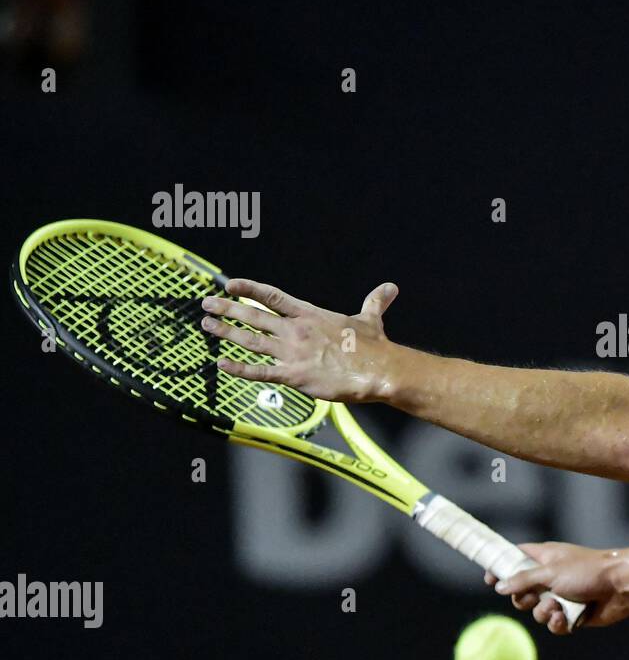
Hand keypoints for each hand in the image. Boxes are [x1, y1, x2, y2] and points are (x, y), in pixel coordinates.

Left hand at [200, 278, 400, 402]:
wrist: (379, 370)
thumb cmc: (375, 347)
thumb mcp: (371, 319)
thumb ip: (374, 302)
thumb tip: (391, 288)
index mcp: (310, 315)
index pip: (273, 296)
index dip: (249, 289)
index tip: (230, 284)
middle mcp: (296, 331)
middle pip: (254, 316)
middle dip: (227, 309)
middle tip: (207, 305)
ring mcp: (293, 353)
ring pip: (251, 341)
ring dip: (227, 333)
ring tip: (207, 326)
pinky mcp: (294, 376)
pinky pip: (260, 372)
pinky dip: (240, 369)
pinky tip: (222, 365)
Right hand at [489, 541, 628, 635]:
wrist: (621, 587)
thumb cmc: (588, 571)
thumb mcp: (550, 572)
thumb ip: (523, 579)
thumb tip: (499, 587)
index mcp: (545, 558)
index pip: (516, 558)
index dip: (501, 567)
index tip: (489, 579)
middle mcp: (551, 576)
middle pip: (521, 591)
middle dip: (523, 599)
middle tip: (531, 598)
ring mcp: (561, 596)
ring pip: (537, 611)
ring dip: (543, 612)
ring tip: (557, 607)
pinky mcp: (572, 614)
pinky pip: (553, 624)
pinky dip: (556, 623)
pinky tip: (564, 618)